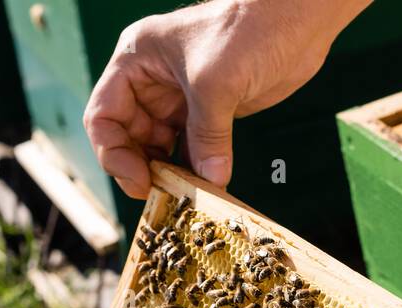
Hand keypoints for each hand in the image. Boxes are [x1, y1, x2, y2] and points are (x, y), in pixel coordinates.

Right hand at [83, 0, 370, 198]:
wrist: (298, 17)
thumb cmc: (248, 29)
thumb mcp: (216, 83)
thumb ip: (207, 136)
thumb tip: (209, 183)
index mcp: (136, 60)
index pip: (103, 116)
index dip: (114, 154)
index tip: (139, 181)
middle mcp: (152, 80)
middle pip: (129, 137)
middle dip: (143, 168)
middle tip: (163, 196)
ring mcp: (181, 97)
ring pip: (160, 147)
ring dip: (170, 173)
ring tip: (185, 195)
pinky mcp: (211, 111)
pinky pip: (192, 149)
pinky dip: (196, 170)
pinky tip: (207, 186)